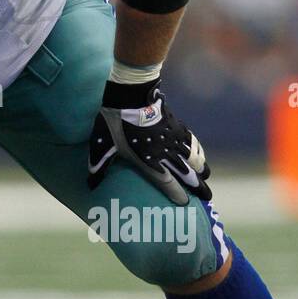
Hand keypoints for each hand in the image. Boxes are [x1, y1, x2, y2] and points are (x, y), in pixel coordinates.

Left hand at [88, 79, 210, 205]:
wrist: (130, 95)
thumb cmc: (114, 122)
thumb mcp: (103, 145)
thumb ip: (99, 166)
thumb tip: (90, 186)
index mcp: (148, 161)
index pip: (166, 182)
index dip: (176, 193)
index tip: (185, 202)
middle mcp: (165, 153)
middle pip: (187, 173)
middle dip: (197, 186)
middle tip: (207, 196)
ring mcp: (173, 138)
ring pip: (193, 157)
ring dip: (201, 168)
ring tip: (206, 176)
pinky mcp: (177, 125)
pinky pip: (192, 141)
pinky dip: (198, 150)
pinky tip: (200, 154)